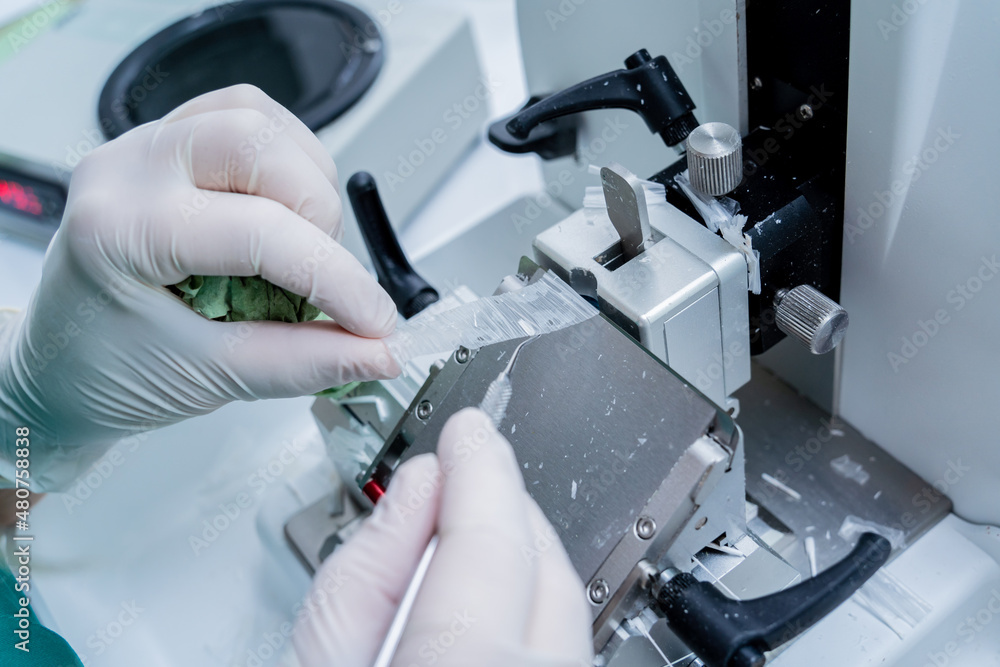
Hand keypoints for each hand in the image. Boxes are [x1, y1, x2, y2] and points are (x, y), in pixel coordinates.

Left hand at [0, 85, 398, 490]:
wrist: (62, 367)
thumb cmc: (107, 372)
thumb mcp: (209, 378)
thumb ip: (303, 362)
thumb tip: (377, 353)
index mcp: (119, 231)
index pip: (258, 232)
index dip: (336, 279)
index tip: (374, 323)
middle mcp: (127, 170)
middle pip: (255, 142)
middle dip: (318, 214)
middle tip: (326, 279)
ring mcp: (144, 148)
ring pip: (256, 117)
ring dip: (305, 181)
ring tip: (302, 245)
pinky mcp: (166, 144)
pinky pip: (244, 115)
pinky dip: (286, 159)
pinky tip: (285, 209)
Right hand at [292, 408, 593, 666]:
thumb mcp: (320, 658)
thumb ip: (368, 568)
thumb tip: (421, 490)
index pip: (492, 542)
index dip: (480, 471)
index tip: (469, 433)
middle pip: (545, 570)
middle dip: (501, 510)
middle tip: (460, 475)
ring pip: (563, 608)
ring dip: (514, 562)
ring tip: (455, 552)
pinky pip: (560, 643)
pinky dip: (523, 613)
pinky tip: (478, 611)